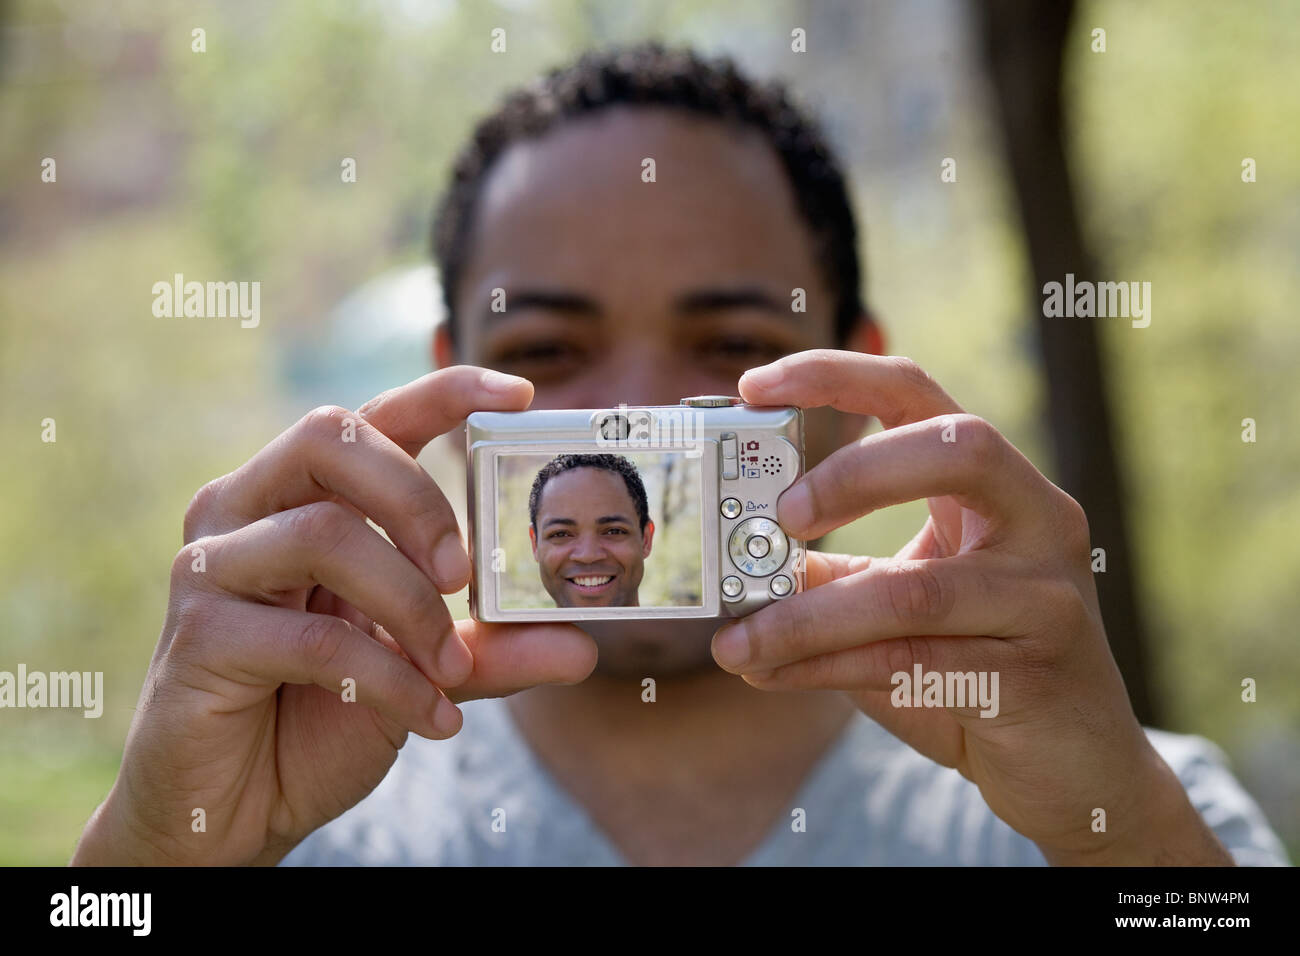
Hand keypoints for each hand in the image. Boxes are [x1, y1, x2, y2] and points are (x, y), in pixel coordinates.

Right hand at [72, 366, 597, 865]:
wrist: (234, 807)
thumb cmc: (317, 717)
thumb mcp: (419, 673)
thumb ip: (489, 649)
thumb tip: (582, 646)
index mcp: (300, 499)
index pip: (368, 418)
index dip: (442, 391)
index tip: (519, 394)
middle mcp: (246, 509)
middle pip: (332, 438)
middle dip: (418, 499)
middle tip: (463, 575)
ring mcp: (213, 565)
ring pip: (324, 533)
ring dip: (411, 607)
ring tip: (452, 670)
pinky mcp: (199, 635)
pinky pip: (314, 638)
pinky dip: (391, 680)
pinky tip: (432, 719)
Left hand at [712, 350, 1231, 864]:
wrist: (1079, 765)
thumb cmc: (980, 669)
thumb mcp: (901, 606)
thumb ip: (837, 576)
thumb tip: (737, 560)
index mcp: (996, 487)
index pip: (921, 396)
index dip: (836, 376)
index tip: (756, 386)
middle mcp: (1038, 521)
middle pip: (957, 448)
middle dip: (854, 472)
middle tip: (781, 516)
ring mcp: (1046, 596)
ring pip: (915, 589)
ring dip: (806, 619)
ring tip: (735, 643)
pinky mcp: (1035, 673)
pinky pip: (914, 662)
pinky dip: (828, 669)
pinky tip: (774, 674)